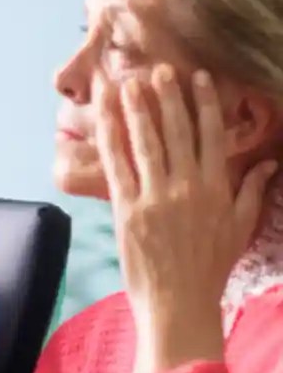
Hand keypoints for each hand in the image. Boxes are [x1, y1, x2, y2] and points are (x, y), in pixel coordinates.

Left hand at [95, 66, 277, 372]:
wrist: (180, 302)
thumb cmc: (210, 267)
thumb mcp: (240, 227)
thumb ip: (253, 191)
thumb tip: (270, 164)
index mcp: (216, 188)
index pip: (211, 135)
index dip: (204, 104)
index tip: (199, 78)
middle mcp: (187, 187)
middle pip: (177, 132)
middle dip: (168, 97)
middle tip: (159, 69)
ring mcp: (156, 197)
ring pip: (146, 143)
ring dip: (137, 110)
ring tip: (130, 83)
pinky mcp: (128, 209)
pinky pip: (117, 165)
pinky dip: (111, 137)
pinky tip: (106, 118)